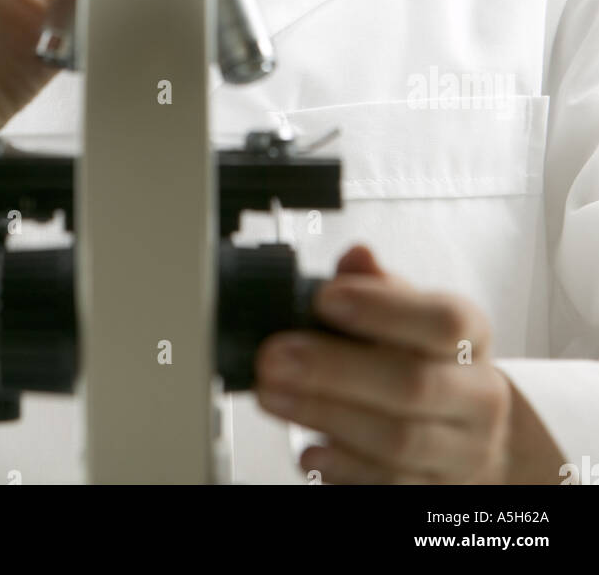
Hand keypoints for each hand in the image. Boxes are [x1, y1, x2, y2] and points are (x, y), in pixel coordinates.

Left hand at [255, 244, 516, 483]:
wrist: (474, 431)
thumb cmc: (430, 361)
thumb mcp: (412, 313)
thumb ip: (378, 285)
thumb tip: (356, 257)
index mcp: (470, 339)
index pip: (444, 322)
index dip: (383, 309)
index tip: (325, 298)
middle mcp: (476, 397)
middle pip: (413, 386)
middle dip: (334, 370)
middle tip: (275, 356)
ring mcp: (461, 452)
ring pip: (397, 441)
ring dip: (325, 416)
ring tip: (273, 393)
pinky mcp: (435, 492)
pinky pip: (389, 485)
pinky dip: (344, 469)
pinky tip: (309, 450)